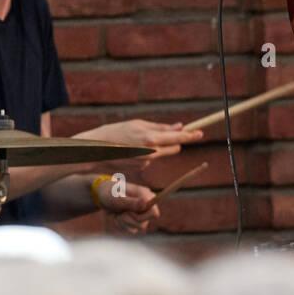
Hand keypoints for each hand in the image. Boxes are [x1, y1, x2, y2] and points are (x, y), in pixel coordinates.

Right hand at [77, 119, 202, 173]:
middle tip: (171, 133)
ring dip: (158, 147)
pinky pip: (149, 158)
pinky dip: (145, 153)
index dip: (191, 136)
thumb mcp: (136, 125)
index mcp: (151, 139)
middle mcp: (151, 154)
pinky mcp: (140, 170)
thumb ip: (159, 127)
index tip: (201, 133)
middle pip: (174, 148)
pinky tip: (130, 149)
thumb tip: (180, 127)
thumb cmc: (113, 133)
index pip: (179, 139)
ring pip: (161, 153)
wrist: (93, 153)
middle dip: (175, 142)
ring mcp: (146, 164)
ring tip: (138, 140)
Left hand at [98, 179, 158, 234]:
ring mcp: (141, 215)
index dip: (143, 217)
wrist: (103, 196)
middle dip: (128, 220)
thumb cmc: (110, 193)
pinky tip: (117, 218)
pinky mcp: (135, 222)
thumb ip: (132, 202)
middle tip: (120, 212)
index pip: (154, 213)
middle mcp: (146, 207)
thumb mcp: (118, 197)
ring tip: (117, 214)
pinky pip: (131, 231)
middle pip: (143, 224)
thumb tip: (147, 202)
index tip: (129, 212)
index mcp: (146, 197)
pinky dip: (121, 226)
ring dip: (123, 223)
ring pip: (137, 229)